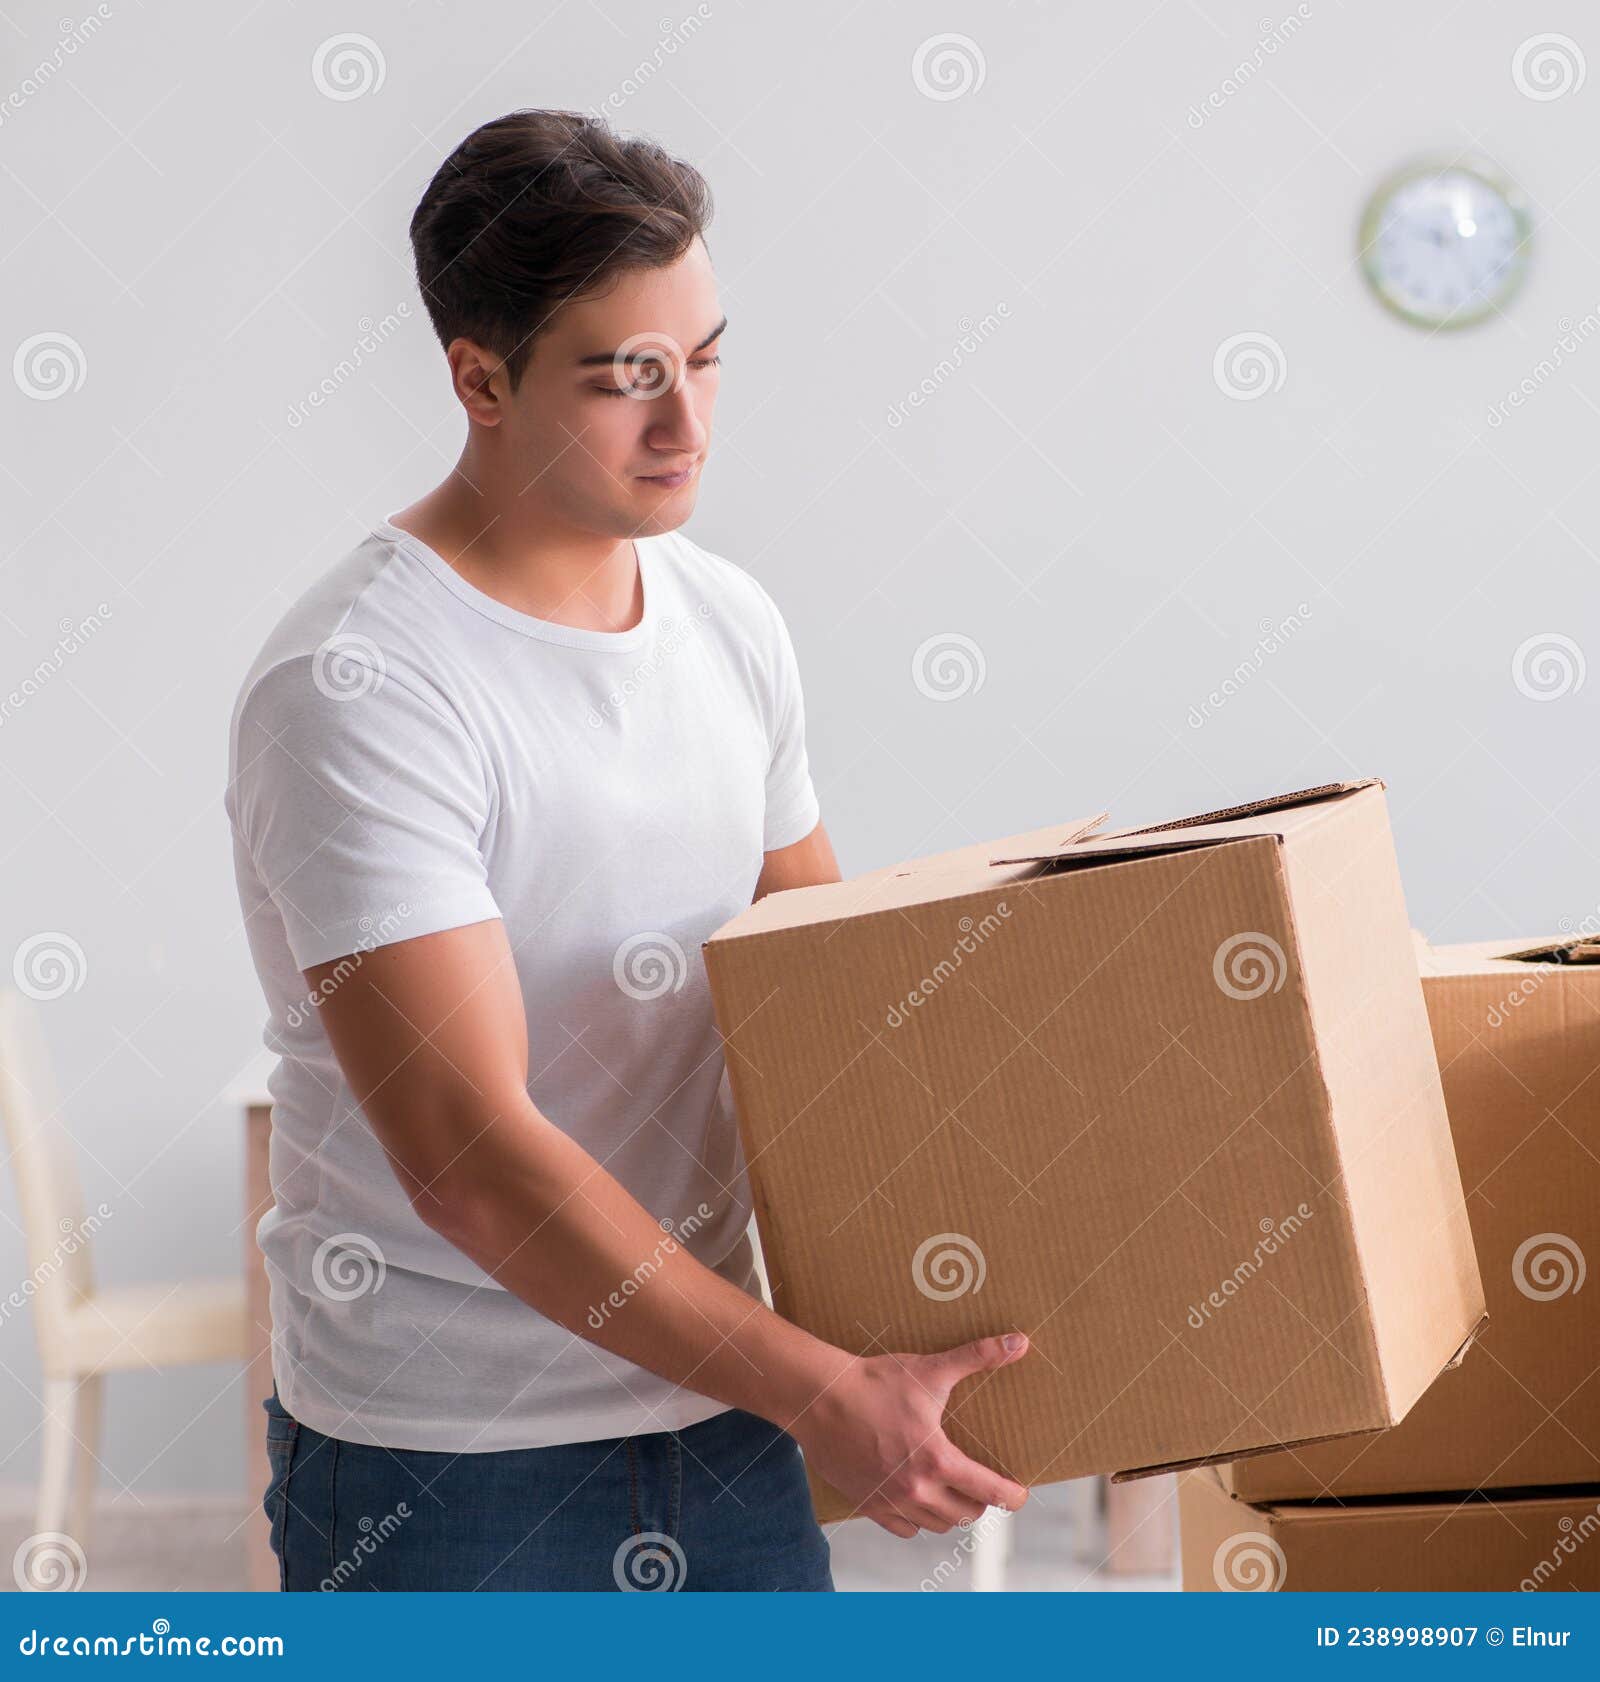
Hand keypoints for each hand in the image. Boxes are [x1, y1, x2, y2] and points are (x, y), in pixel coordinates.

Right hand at [789, 1332, 1030, 1536]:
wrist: (819, 1397)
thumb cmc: (875, 1381)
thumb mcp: (930, 1369)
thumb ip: (978, 1356)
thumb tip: (1020, 1342)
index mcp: (938, 1460)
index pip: (989, 1491)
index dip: (1011, 1496)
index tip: (1019, 1495)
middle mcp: (917, 1489)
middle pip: (966, 1514)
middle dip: (981, 1502)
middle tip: (983, 1486)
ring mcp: (891, 1501)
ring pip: (936, 1524)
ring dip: (950, 1512)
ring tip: (954, 1494)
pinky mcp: (867, 1504)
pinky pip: (903, 1529)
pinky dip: (916, 1520)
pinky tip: (918, 1503)